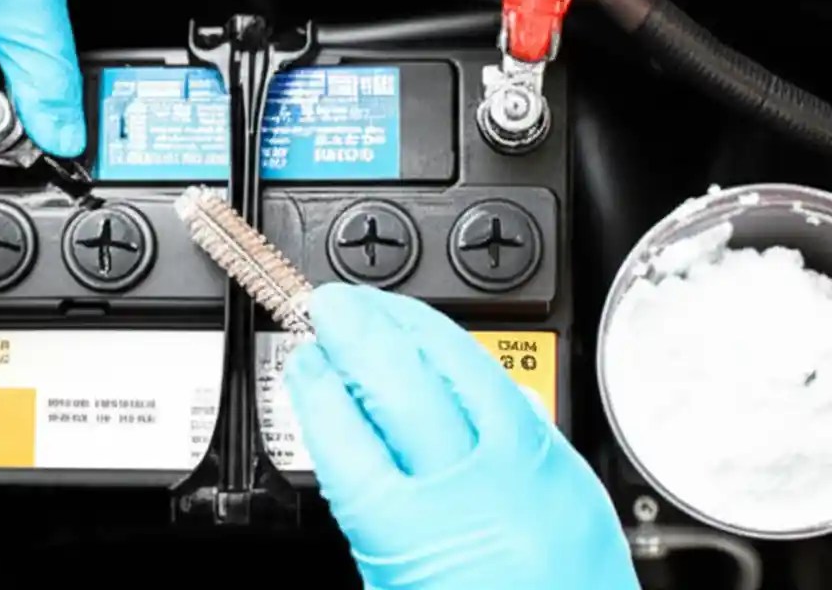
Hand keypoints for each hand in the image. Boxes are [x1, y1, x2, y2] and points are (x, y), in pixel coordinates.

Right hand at [285, 284, 638, 589]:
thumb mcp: (389, 581)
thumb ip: (368, 507)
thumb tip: (345, 424)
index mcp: (409, 539)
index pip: (343, 432)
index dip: (314, 383)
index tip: (301, 358)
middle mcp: (472, 498)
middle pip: (398, 382)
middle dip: (354, 331)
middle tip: (325, 307)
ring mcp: (528, 476)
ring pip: (461, 367)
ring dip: (410, 326)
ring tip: (375, 309)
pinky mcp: (568, 470)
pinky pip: (507, 388)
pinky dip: (464, 358)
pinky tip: (439, 345)